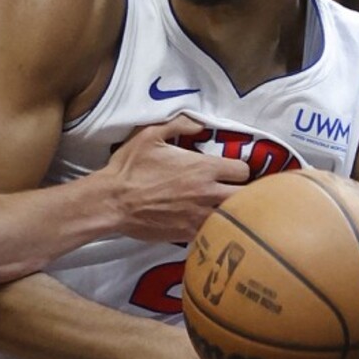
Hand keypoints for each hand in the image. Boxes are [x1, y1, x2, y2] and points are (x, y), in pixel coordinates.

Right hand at [101, 115, 247, 241]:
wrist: (112, 202)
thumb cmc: (130, 168)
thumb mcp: (150, 135)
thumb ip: (179, 125)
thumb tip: (200, 124)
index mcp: (203, 168)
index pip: (243, 170)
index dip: (240, 169)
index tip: (231, 171)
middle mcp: (207, 193)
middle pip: (246, 196)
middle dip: (244, 193)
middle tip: (233, 191)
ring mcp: (199, 216)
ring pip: (233, 218)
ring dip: (231, 212)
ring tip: (225, 209)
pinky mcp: (188, 234)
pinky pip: (213, 232)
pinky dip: (214, 228)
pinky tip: (207, 224)